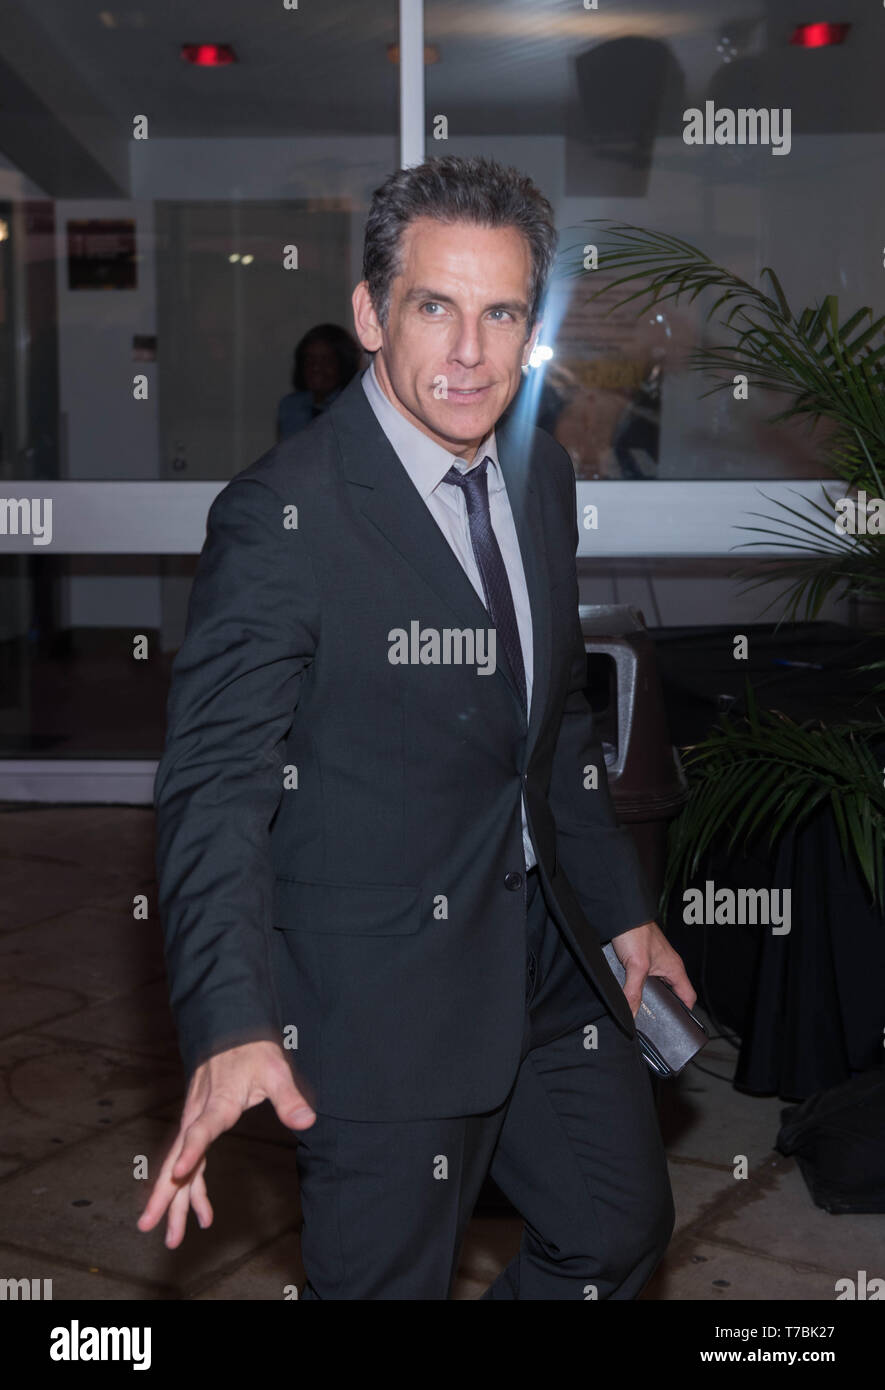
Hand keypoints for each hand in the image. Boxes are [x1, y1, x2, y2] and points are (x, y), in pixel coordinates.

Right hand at [136, 1039, 315, 1248]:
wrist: (232, 1034)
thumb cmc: (253, 1051)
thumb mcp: (275, 1070)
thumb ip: (288, 1097)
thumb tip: (306, 1121)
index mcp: (217, 1101)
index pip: (201, 1129)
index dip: (190, 1151)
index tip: (179, 1173)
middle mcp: (198, 1115)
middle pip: (175, 1157)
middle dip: (163, 1193)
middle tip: (148, 1225)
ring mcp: (194, 1123)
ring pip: (177, 1166)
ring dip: (173, 1201)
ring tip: (170, 1238)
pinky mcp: (198, 1127)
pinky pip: (191, 1164)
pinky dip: (194, 1190)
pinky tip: (203, 1215)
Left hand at [610, 920, 695, 1018]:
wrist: (619, 914)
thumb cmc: (636, 931)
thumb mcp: (636, 966)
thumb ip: (634, 992)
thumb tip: (632, 1014)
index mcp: (674, 969)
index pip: (688, 996)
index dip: (684, 1012)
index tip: (676, 1026)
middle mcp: (666, 967)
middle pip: (670, 994)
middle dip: (661, 1008)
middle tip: (651, 1022)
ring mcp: (653, 964)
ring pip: (653, 988)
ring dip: (645, 997)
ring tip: (637, 1010)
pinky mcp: (639, 961)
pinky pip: (640, 980)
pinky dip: (634, 987)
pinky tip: (627, 994)